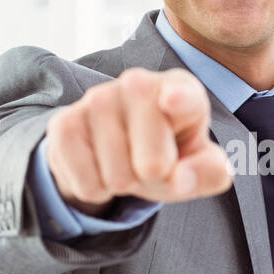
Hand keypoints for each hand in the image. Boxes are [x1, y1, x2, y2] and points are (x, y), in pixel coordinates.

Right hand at [44, 67, 233, 214]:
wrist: (114, 146)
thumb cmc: (167, 150)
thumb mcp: (199, 164)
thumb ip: (208, 173)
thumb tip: (180, 179)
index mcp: (182, 90)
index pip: (183, 95)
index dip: (179, 100)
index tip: (173, 101)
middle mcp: (138, 84)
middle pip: (153, 165)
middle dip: (154, 181)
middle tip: (152, 165)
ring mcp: (98, 99)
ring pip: (118, 179)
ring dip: (124, 185)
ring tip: (125, 162)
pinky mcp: (64, 122)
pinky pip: (87, 184)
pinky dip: (97, 189)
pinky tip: (100, 165)